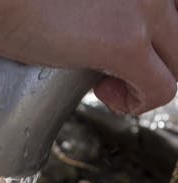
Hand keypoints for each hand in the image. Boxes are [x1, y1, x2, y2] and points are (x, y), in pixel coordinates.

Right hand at [0, 0, 177, 114]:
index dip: (145, 42)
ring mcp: (145, 11)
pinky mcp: (127, 43)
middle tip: (109, 73)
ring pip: (175, 67)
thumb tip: (81, 29)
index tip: (106, 50)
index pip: (168, 17)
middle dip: (150, 64)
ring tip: (105, 87)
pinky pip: (160, 90)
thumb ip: (93, 7)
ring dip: (144, 86)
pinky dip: (136, 104)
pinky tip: (105, 96)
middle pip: (176, 41)